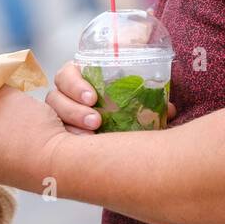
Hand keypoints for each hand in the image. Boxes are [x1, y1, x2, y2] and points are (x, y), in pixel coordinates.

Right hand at [45, 60, 176, 134]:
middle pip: (55, 97)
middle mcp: (66, 97)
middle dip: (73, 109)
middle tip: (96, 121)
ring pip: (55, 119)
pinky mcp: (61, 136)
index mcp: (81, 78)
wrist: (126, 133)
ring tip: (92, 136)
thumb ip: (149, 95)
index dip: (74, 84)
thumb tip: (170, 109)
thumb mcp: (138, 95)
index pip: (66, 74)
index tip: (93, 97)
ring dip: (72, 126)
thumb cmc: (129, 107)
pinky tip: (84, 149)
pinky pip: (57, 140)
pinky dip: (69, 143)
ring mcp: (62, 117)